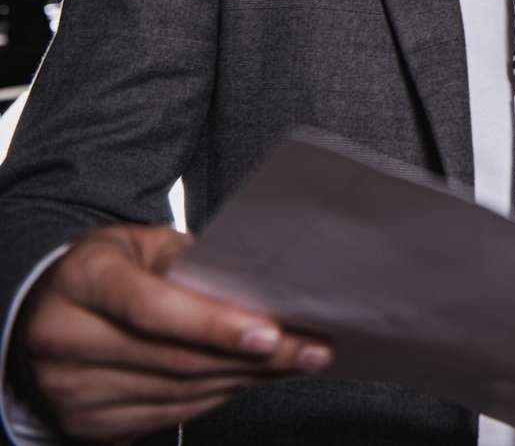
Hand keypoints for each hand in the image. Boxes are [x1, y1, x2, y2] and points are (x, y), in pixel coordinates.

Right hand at [14, 224, 331, 441]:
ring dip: (247, 378)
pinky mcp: (87, 422)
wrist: (47, 314)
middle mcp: (66, 338)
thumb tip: (263, 284)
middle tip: (313, 347)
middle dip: (255, 357)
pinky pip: (170, 413)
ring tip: (299, 361)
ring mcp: (72, 388)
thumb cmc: (110, 270)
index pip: (153, 308)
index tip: (271, 333)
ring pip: (180, 391)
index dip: (214, 325)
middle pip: (176, 357)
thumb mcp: (144, 245)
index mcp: (83, 280)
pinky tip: (254, 378)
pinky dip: (220, 395)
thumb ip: (194, 261)